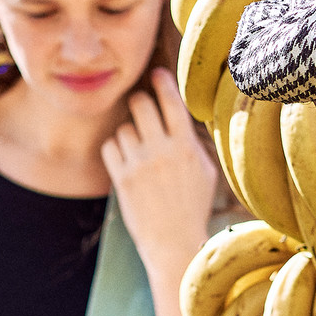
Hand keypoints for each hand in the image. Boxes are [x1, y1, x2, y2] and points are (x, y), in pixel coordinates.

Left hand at [102, 68, 218, 277]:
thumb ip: (191, 142)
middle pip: (140, 104)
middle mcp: (161, 151)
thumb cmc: (193, 206)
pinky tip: (126, 160)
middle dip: (140, 102)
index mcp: (185, 147)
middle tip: (142, 108)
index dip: (162, 82)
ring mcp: (139, 164)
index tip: (157, 74)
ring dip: (129, 133)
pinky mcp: (122, 178)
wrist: (174, 242)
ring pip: (123, 127)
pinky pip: (110, 146)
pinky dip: (116, 149)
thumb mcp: (205, 171)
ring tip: (139, 149)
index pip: (171, 101)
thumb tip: (180, 113)